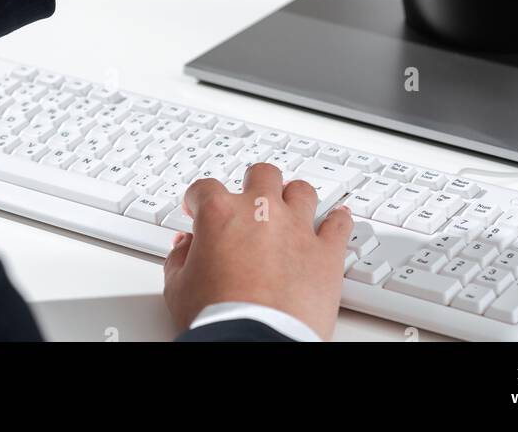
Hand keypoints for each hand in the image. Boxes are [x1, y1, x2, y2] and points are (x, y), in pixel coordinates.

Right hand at [163, 163, 351, 339]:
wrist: (254, 343)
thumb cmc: (218, 319)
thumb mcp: (178, 289)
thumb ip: (179, 258)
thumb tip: (184, 246)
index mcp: (220, 214)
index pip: (205, 189)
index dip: (198, 198)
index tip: (198, 207)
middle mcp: (261, 211)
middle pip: (262, 174)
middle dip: (254, 183)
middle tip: (250, 198)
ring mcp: (297, 228)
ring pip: (302, 191)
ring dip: (295, 197)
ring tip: (292, 208)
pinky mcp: (326, 253)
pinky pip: (340, 224)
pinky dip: (339, 220)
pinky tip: (338, 218)